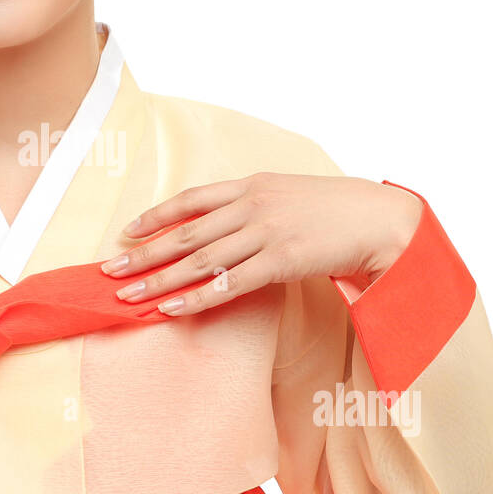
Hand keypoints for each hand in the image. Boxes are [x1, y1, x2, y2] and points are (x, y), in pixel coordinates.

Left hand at [100, 172, 423, 315]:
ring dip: (160, 279)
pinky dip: (197, 297)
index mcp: (252, 184)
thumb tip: (225, 225)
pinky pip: (229, 284)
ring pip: (200, 260)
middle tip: (110, 269)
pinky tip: (173, 309)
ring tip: (130, 295)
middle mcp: (252, 204)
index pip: (191, 199)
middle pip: (185, 232)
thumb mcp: (289, 195)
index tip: (127, 231)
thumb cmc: (337, 211)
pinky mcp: (281, 260)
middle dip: (144, 252)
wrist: (381, 220)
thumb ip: (255, 205)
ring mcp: (265, 231)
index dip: (156, 216)